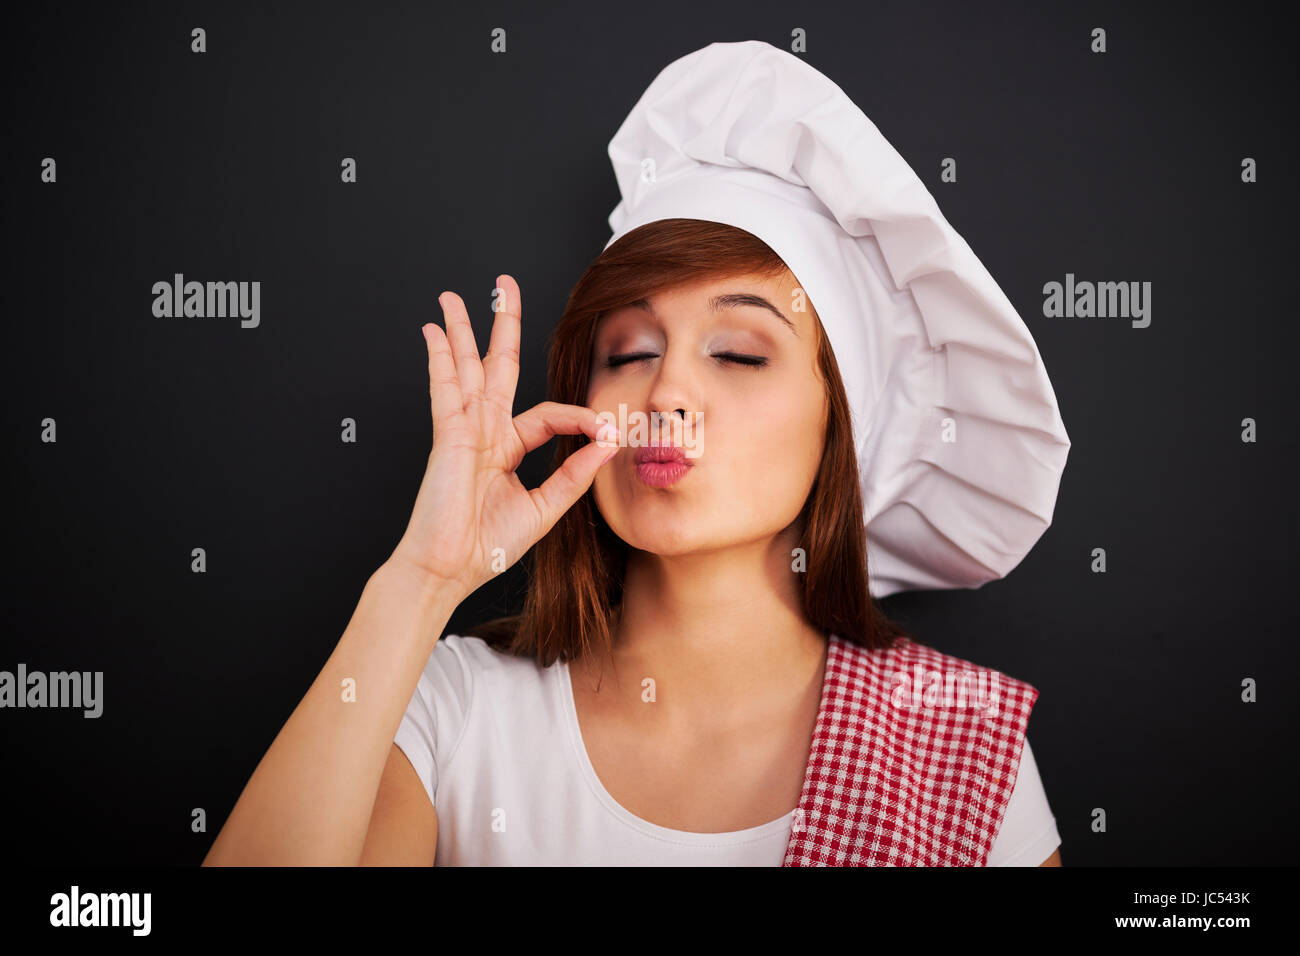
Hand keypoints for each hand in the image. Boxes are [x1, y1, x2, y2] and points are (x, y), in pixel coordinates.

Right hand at [388, 274, 620, 602]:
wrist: (449, 568)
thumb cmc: (487, 545)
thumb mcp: (545, 508)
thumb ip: (575, 474)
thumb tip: (609, 441)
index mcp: (508, 449)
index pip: (548, 414)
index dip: (580, 416)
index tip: (607, 429)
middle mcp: (485, 433)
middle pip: (497, 368)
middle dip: (502, 326)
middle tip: (504, 286)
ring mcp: (464, 431)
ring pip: (466, 369)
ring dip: (462, 330)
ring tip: (456, 297)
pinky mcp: (447, 437)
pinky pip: (445, 390)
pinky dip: (440, 359)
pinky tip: (434, 332)